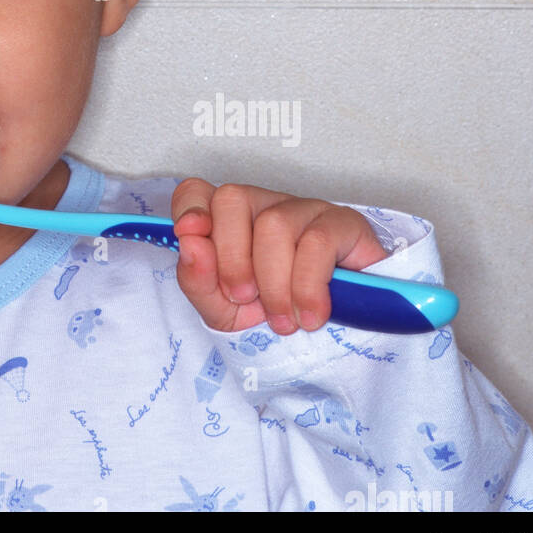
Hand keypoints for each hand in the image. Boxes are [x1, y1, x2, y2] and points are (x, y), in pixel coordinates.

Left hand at [170, 178, 388, 334]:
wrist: (333, 341)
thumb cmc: (273, 315)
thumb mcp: (224, 309)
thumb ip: (198, 278)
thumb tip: (190, 243)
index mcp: (230, 221)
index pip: (197, 191)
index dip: (190, 208)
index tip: (190, 236)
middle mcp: (264, 206)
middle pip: (232, 199)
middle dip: (232, 259)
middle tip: (245, 299)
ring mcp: (303, 209)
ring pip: (275, 224)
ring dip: (274, 283)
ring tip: (284, 320)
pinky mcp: (342, 224)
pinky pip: (317, 241)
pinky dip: (307, 287)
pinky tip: (309, 314)